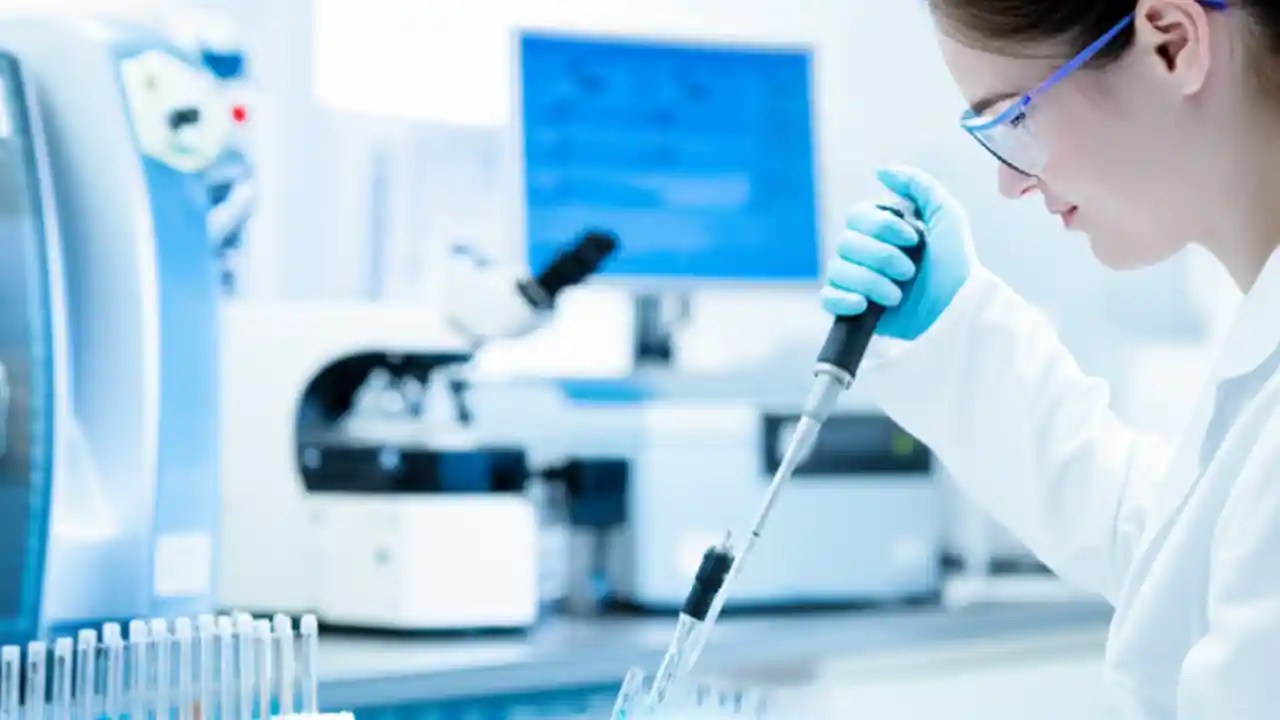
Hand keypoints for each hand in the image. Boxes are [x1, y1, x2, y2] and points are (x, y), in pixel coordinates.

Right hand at [821, 165, 974, 340]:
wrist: (957, 309)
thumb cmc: (955, 264)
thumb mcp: (946, 215)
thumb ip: (918, 185)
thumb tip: (881, 171)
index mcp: (880, 229)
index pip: (856, 216)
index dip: (882, 227)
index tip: (913, 239)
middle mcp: (863, 252)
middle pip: (846, 243)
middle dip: (882, 257)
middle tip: (910, 271)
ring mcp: (854, 280)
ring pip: (838, 270)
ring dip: (872, 282)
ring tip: (898, 295)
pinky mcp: (850, 309)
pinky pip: (828, 298)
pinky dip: (843, 299)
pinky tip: (864, 305)